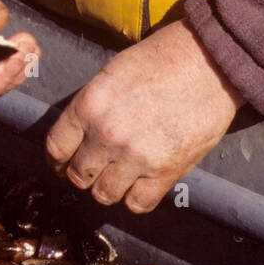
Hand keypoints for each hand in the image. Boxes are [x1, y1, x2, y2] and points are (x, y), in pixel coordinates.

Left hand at [45, 18, 244, 211]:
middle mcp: (107, 135)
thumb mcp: (111, 74)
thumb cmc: (160, 60)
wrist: (208, 63)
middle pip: (78, 175)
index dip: (57, 158)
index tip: (62, 161)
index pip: (56, 147)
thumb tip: (78, 134)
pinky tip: (139, 183)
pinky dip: (135, 198)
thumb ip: (91, 107)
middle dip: (82, 173)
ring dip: (107, 187)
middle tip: (92, 168)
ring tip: (117, 175)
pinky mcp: (165, 172)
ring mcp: (135, 157)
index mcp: (89, 105)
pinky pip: (137, 204)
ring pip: (103, 194)